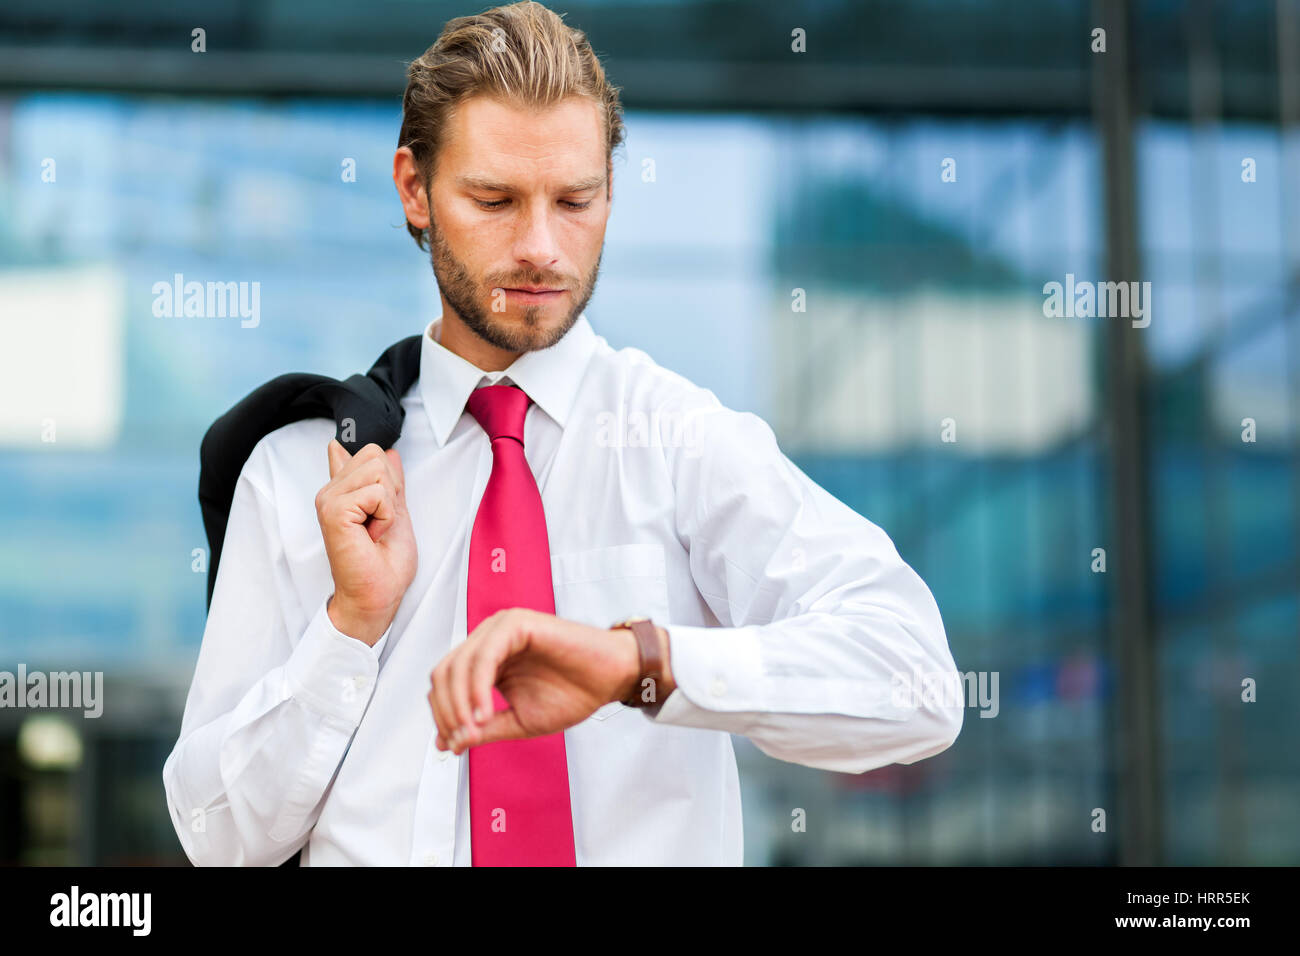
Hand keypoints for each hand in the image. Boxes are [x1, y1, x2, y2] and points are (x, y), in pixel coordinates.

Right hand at [315, 439, 417, 645]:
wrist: (378, 594)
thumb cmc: (385, 562)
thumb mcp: (395, 511)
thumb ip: (389, 481)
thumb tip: (389, 451)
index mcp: (342, 490)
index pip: (371, 451)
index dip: (390, 480)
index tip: (382, 512)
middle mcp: (330, 492)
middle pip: (375, 455)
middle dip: (390, 490)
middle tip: (379, 523)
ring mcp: (328, 500)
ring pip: (377, 470)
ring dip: (387, 505)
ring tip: (375, 530)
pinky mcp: (333, 511)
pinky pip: (376, 493)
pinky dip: (384, 516)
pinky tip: (372, 536)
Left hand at [427, 608, 644, 753]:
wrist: (611, 677)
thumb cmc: (572, 693)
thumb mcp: (519, 721)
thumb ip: (484, 729)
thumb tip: (447, 742)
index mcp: (484, 659)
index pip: (444, 684)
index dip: (443, 716)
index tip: (454, 745)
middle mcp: (487, 639)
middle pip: (442, 674)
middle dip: (446, 711)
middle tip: (462, 739)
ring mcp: (500, 628)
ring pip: (458, 665)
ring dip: (459, 703)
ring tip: (475, 730)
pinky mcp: (516, 623)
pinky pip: (484, 656)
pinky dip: (478, 688)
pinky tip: (485, 712)